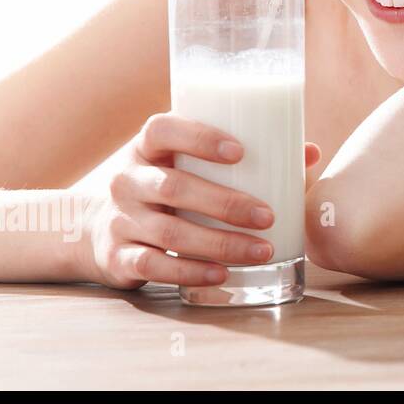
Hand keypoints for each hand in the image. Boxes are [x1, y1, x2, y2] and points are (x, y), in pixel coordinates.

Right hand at [78, 113, 320, 289]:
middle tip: (268, 216)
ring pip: (169, 233)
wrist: (95, 226)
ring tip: (262, 250)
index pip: (163, 129)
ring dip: (219, 244)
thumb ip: (245, 157)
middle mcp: (127, 180)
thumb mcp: (189, 163)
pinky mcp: (117, 256)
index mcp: (146, 147)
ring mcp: (120, 220)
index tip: (240, 152)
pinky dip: (191, 271)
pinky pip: (154, 266)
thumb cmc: (165, 183)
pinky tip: (222, 274)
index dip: (199, 137)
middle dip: (226, 204)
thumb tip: (309, 152)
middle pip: (174, 188)